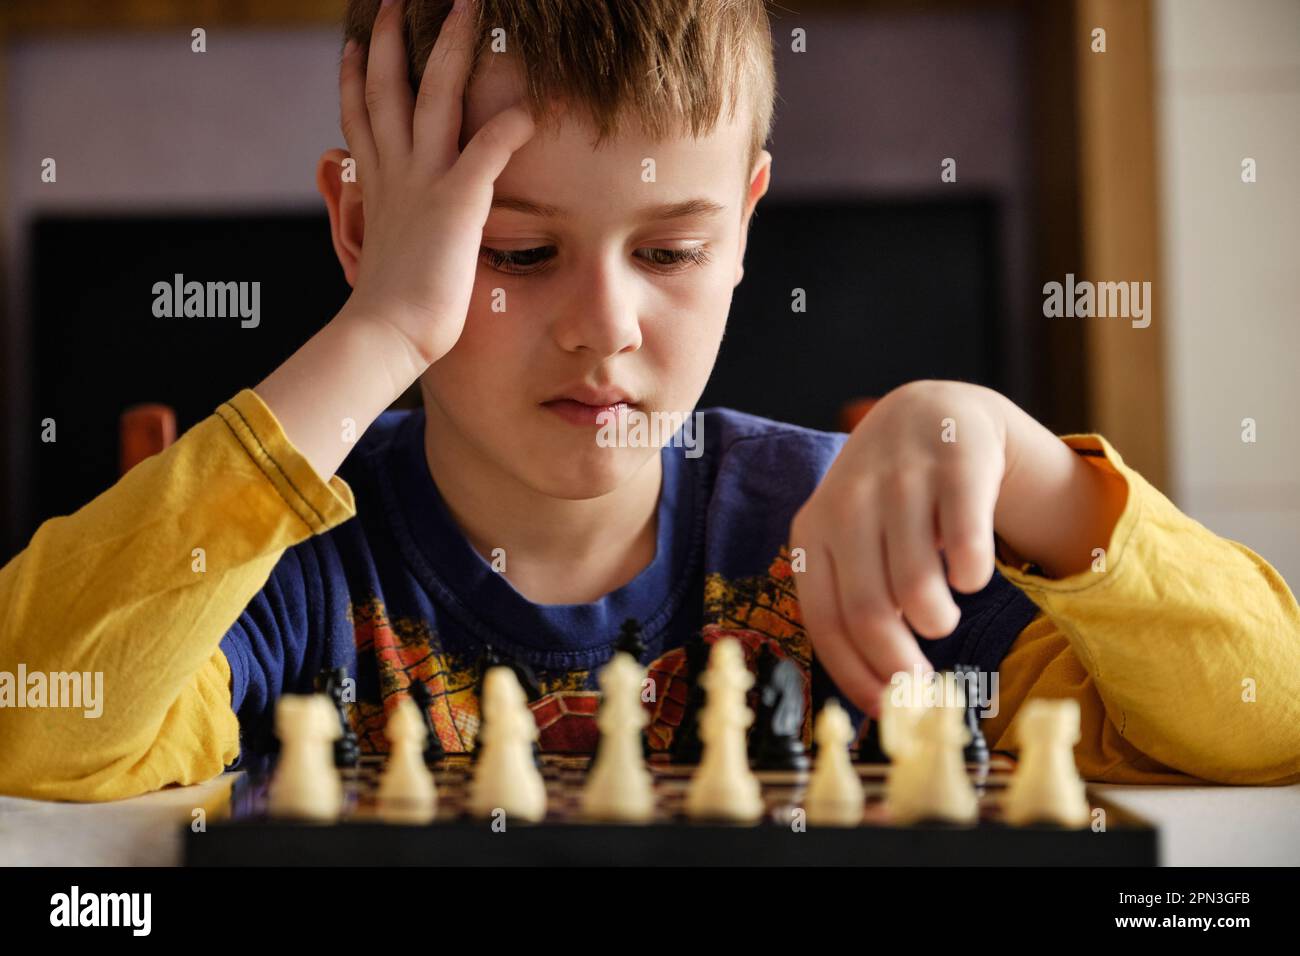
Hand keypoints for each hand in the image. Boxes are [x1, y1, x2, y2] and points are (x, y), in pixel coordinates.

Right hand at [334, 0, 534, 369]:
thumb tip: (382, 231)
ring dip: (450, 49)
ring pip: (435, 97)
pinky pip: (485, 151)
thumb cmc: (388, 310)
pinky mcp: (455, 203)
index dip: (356, 79)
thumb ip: (387, 230)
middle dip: (393, 40)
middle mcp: (395, 174)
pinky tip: (529, 106)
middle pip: (389, 89)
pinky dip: (506, 126)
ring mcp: (423, 182)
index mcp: (377, 187)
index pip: (361, 119)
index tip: (357, 46)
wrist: (384, 334)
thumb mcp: (381, 256)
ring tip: (465, 7)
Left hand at [791, 380, 1015, 716]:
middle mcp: (849, 502)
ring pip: (915, 583)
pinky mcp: (956, 463)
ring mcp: (902, 479)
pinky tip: (971, 576)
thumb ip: (857, 601)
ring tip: (943, 614)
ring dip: (936, 619)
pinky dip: (971, 573)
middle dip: (899, 663)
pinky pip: (965, 539)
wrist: (932, 412)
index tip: (888, 710)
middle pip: (868, 610)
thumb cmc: (890, 500)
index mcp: (813, 530)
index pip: (825, 620)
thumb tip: (879, 696)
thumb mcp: (854, 539)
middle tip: (923, 686)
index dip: (856, 675)